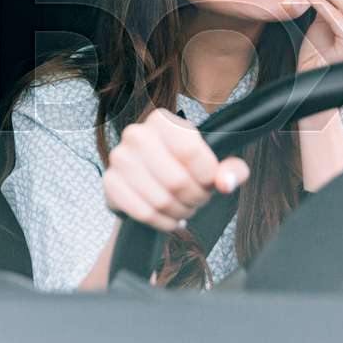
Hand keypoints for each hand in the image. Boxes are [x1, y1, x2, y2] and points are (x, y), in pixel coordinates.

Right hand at [103, 108, 249, 232]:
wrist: (149, 183)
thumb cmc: (185, 170)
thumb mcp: (213, 166)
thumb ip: (232, 170)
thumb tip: (226, 183)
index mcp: (162, 120)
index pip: (191, 152)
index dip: (207, 177)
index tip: (209, 183)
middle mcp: (136, 134)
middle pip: (177, 180)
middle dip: (194, 199)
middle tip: (197, 200)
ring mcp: (119, 158)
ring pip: (161, 200)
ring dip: (179, 212)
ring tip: (183, 208)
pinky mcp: (110, 183)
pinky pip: (143, 212)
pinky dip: (161, 222)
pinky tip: (167, 218)